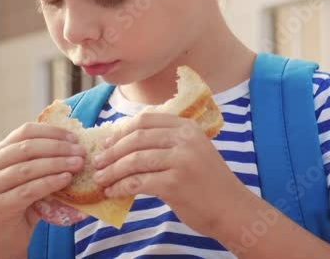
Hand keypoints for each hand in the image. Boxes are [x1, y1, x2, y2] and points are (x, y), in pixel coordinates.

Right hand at [0, 123, 86, 258]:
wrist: (4, 238)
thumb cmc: (22, 203)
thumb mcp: (31, 177)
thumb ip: (43, 160)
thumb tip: (75, 144)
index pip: (25, 131)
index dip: (52, 132)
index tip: (74, 137)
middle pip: (27, 147)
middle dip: (58, 147)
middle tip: (80, 152)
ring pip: (28, 168)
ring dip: (57, 164)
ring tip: (78, 164)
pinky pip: (28, 190)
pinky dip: (49, 183)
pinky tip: (66, 179)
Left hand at [91, 112, 245, 236]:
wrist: (232, 209)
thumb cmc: (208, 182)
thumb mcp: (194, 151)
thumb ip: (168, 142)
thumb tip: (125, 143)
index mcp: (187, 127)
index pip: (145, 120)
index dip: (121, 131)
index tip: (107, 143)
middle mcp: (184, 140)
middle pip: (136, 139)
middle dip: (112, 152)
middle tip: (97, 162)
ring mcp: (180, 161)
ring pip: (134, 161)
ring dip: (112, 171)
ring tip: (100, 179)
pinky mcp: (174, 184)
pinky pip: (137, 182)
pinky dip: (120, 187)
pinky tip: (113, 192)